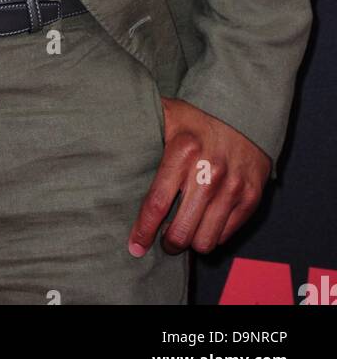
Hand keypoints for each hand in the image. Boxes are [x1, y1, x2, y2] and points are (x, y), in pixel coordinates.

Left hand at [128, 97, 270, 256]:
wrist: (244, 111)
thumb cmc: (196, 118)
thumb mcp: (167, 114)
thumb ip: (141, 127)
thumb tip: (107, 131)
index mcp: (183, 151)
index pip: (157, 203)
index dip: (144, 230)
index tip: (135, 246)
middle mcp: (209, 172)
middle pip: (183, 231)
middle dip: (169, 243)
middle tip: (164, 239)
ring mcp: (233, 187)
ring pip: (206, 240)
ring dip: (192, 242)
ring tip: (184, 231)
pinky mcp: (251, 197)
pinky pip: (227, 235)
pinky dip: (213, 234)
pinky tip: (204, 222)